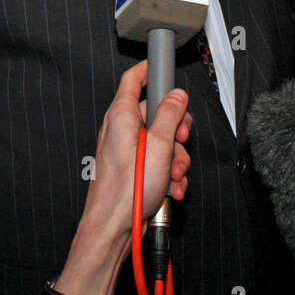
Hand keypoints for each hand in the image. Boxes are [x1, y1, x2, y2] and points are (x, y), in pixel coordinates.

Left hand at [50, 61, 191, 294]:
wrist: (113, 228)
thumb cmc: (127, 191)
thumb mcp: (159, 146)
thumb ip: (170, 116)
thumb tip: (177, 96)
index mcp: (121, 116)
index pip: (133, 80)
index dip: (149, 70)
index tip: (163, 66)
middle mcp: (122, 130)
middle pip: (157, 113)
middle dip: (177, 131)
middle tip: (181, 143)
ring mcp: (128, 151)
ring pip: (163, 142)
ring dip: (176, 159)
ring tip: (174, 176)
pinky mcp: (134, 169)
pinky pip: (159, 162)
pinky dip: (169, 174)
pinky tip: (171, 188)